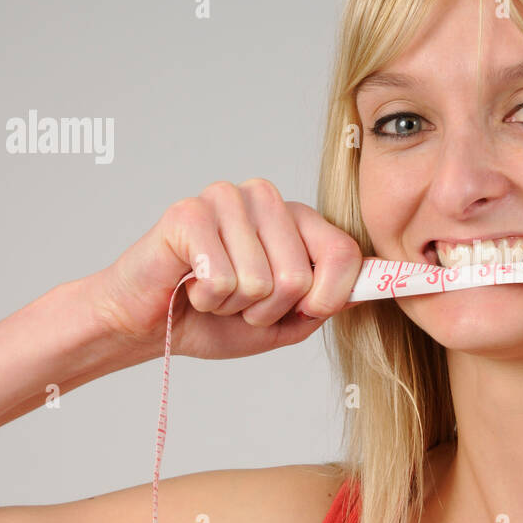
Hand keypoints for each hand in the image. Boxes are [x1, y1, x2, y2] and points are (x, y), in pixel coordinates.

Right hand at [87, 178, 362, 360]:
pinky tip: (189, 284)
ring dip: (234, 305)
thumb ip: (328, 302)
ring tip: (212, 292)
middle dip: (268, 310)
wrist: (147, 324)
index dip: (329, 297)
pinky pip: (223, 278)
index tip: (307, 310)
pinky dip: (207, 298)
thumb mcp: (286, 321)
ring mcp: (227, 198)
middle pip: (300, 276)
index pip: (344, 252)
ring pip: (262, 281)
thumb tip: (375, 286)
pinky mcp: (189, 212)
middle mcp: (266, 198)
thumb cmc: (214, 318)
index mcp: (296, 218)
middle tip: (238, 302)